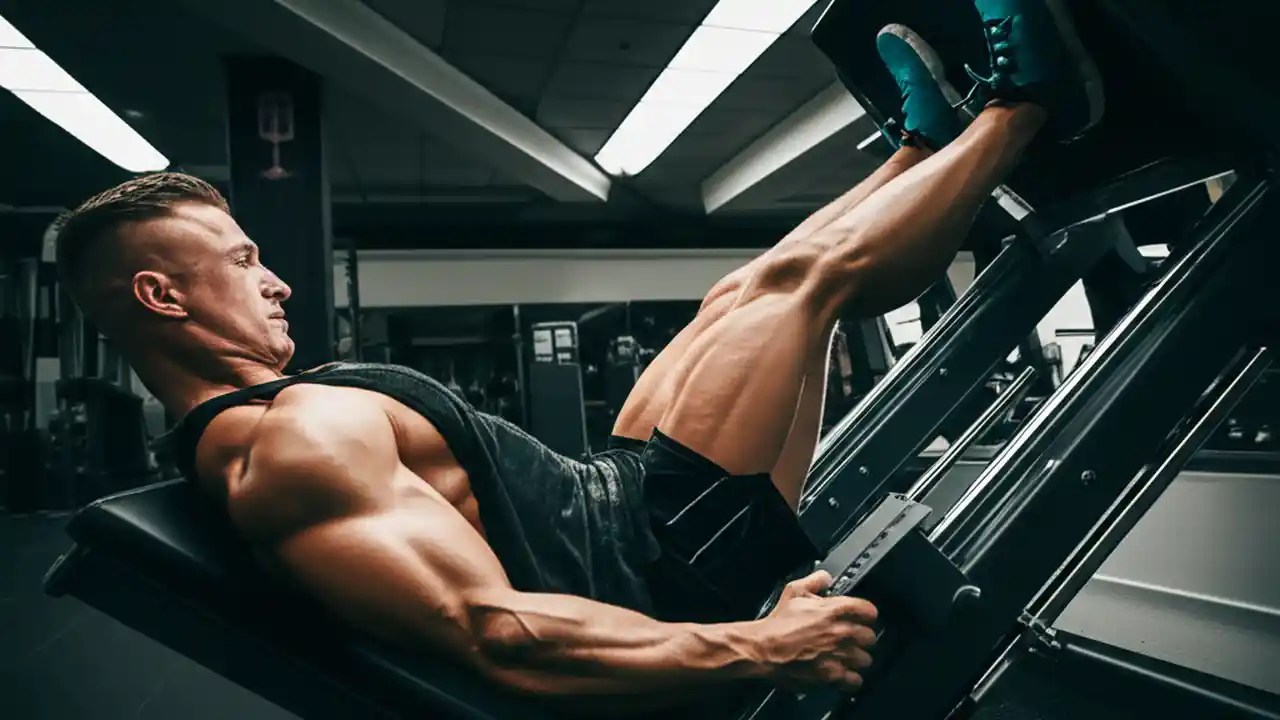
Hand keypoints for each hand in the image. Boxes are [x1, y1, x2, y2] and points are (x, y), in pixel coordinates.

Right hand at [755, 570, 877, 691]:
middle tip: (851, 638)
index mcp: (836, 610)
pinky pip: (855, 680)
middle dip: (861, 638)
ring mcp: (840, 655)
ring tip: (847, 657)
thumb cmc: (778, 623)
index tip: (861, 617)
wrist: (764, 649)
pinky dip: (850, 679)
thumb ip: (814, 581)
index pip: (870, 611)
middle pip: (870, 637)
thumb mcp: (793, 591)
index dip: (865, 614)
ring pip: (865, 659)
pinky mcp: (833, 675)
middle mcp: (842, 633)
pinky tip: (842, 674)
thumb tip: (825, 576)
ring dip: (857, 658)